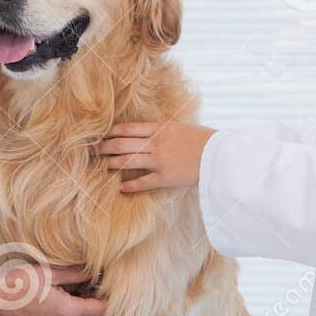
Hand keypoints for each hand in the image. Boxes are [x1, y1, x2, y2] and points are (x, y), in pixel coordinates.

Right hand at [0, 264, 106, 315]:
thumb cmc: (18, 285)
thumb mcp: (47, 273)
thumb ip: (73, 273)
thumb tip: (92, 270)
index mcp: (68, 312)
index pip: (101, 310)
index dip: (106, 297)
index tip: (102, 284)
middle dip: (103, 312)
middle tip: (96, 293)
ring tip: (81, 297)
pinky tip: (67, 303)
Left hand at [97, 121, 215, 192]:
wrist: (220, 155)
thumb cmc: (204, 139)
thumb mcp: (181, 127)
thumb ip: (163, 130)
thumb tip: (148, 133)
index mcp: (161, 128)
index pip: (128, 128)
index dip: (112, 132)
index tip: (102, 134)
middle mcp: (157, 143)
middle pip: (123, 144)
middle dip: (107, 147)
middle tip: (96, 150)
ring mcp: (160, 161)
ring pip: (129, 162)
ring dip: (113, 164)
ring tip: (103, 165)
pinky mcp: (165, 177)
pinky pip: (143, 182)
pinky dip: (131, 186)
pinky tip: (121, 187)